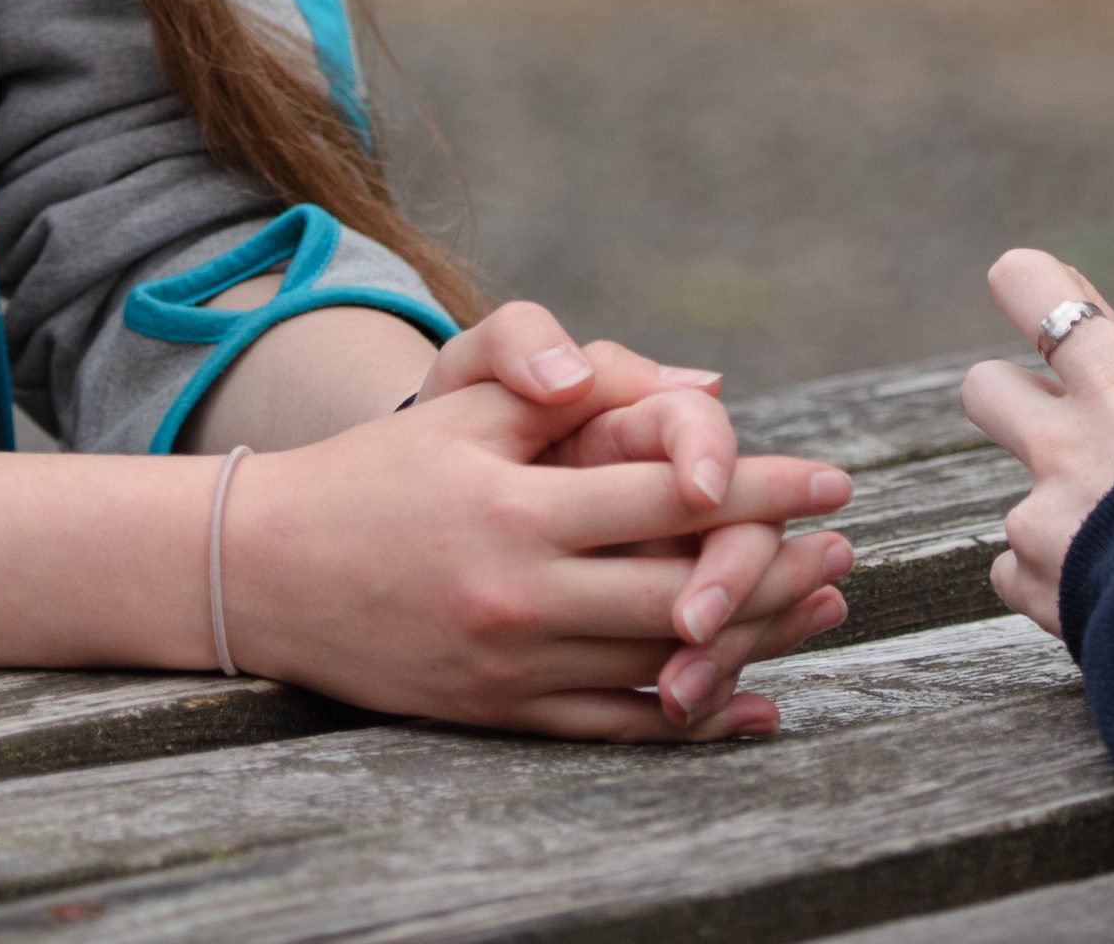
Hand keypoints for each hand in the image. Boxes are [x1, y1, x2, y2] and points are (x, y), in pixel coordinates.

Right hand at [419, 302, 833, 725]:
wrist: (268, 572)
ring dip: (753, 640)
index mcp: (520, 509)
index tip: (831, 475)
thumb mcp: (465, 404)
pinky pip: (616, 727)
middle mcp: (522, 597)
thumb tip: (698, 388)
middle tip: (846, 548)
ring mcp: (513, 668)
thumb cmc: (378, 470)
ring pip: (663, 663)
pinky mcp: (500, 715)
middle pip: (684, 589)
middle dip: (778, 566)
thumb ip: (573, 385)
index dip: (760, 484)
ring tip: (818, 609)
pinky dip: (691, 718)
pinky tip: (750, 702)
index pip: (670, 496)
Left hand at [959, 249, 1113, 638]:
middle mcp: (1064, 439)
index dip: (1032, 289)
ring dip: (1053, 518)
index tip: (1034, 292)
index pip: (1031, 285)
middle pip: (984, 386)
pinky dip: (1049, 584)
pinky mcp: (1031, 582)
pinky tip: (1104, 598)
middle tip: (1061, 432)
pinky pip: (1016, 573)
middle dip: (1011, 405)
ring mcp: (1039, 514)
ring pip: (1013, 502)